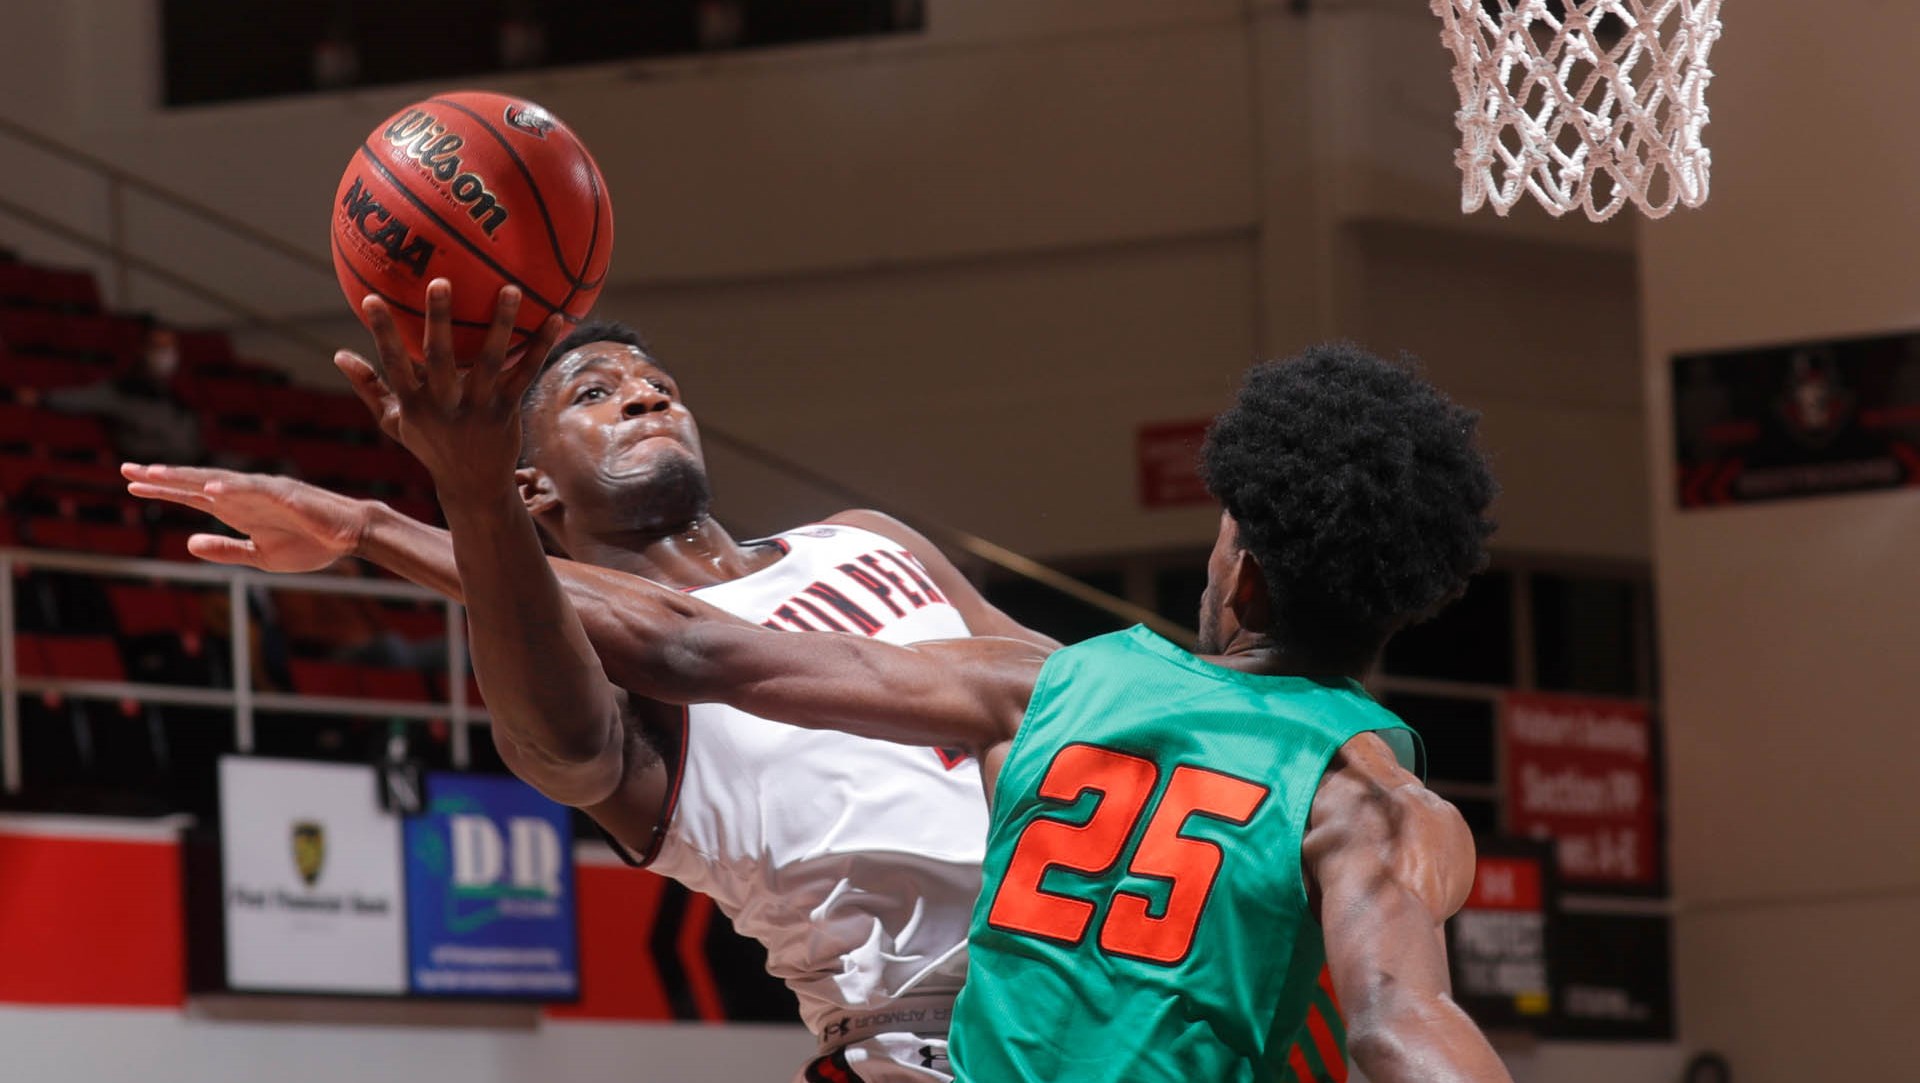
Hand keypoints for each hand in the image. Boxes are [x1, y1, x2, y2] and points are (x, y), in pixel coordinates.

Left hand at [122, 463, 372, 571]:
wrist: (350, 536)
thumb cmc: (310, 543)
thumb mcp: (260, 556)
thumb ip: (226, 549)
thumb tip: (188, 544)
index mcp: (238, 508)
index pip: (192, 496)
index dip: (162, 490)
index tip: (131, 485)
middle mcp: (246, 494)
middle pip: (197, 482)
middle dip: (162, 477)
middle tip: (126, 470)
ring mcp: (265, 492)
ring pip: (219, 480)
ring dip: (187, 477)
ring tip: (156, 474)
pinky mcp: (286, 496)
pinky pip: (255, 491)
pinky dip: (232, 488)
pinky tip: (210, 488)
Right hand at [336, 279, 564, 503]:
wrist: (474, 486)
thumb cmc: (431, 445)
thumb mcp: (395, 423)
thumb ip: (369, 388)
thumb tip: (339, 355)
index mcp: (414, 404)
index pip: (393, 364)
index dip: (382, 333)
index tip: (371, 298)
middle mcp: (445, 404)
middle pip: (439, 358)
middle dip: (437, 320)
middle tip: (440, 281)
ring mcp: (479, 407)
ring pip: (490, 361)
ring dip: (501, 324)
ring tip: (511, 289)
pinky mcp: (507, 410)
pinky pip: (525, 374)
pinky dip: (540, 347)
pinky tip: (556, 318)